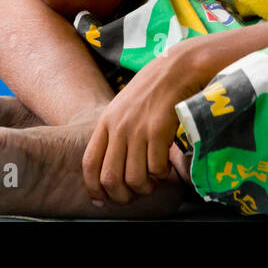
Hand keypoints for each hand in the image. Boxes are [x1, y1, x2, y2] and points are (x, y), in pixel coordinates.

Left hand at [82, 37, 208, 204]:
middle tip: (135, 193)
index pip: (89, 163)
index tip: (102, 199)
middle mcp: (118, 127)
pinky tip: (166, 166)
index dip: (94, 187)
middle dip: (122, 195)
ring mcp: (137, 129)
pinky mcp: (158, 131)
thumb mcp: (123, 107)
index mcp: (105, 122)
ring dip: (146, 187)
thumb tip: (111, 163)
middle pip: (110, 178)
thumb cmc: (152, 89)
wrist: (177, 68)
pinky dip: (162, 174)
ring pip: (134, 178)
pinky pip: (156, 169)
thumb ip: (115, 131)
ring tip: (154, 180)